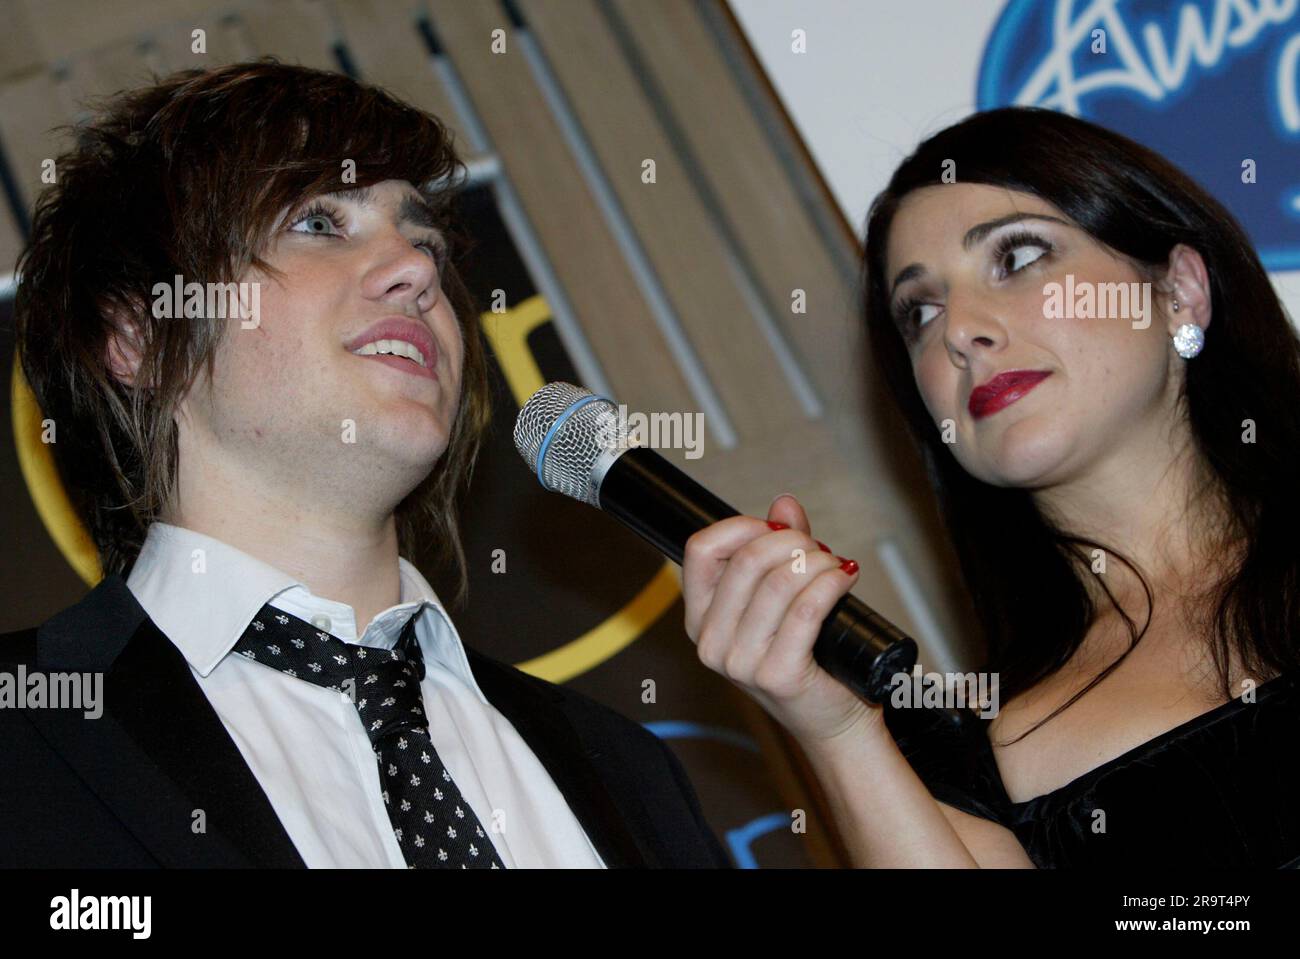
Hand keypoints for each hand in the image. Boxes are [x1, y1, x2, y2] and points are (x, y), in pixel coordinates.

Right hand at [681, 493, 882, 745]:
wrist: (831, 720)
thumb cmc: (806, 660)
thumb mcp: (782, 599)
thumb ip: (780, 549)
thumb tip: (784, 505)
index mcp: (701, 619)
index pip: (700, 551)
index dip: (740, 527)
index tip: (773, 526)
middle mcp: (711, 642)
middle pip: (746, 560)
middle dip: (791, 542)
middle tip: (817, 550)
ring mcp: (741, 662)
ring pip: (779, 582)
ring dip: (817, 563)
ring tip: (834, 567)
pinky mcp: (777, 675)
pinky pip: (807, 609)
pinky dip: (831, 583)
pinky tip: (845, 577)